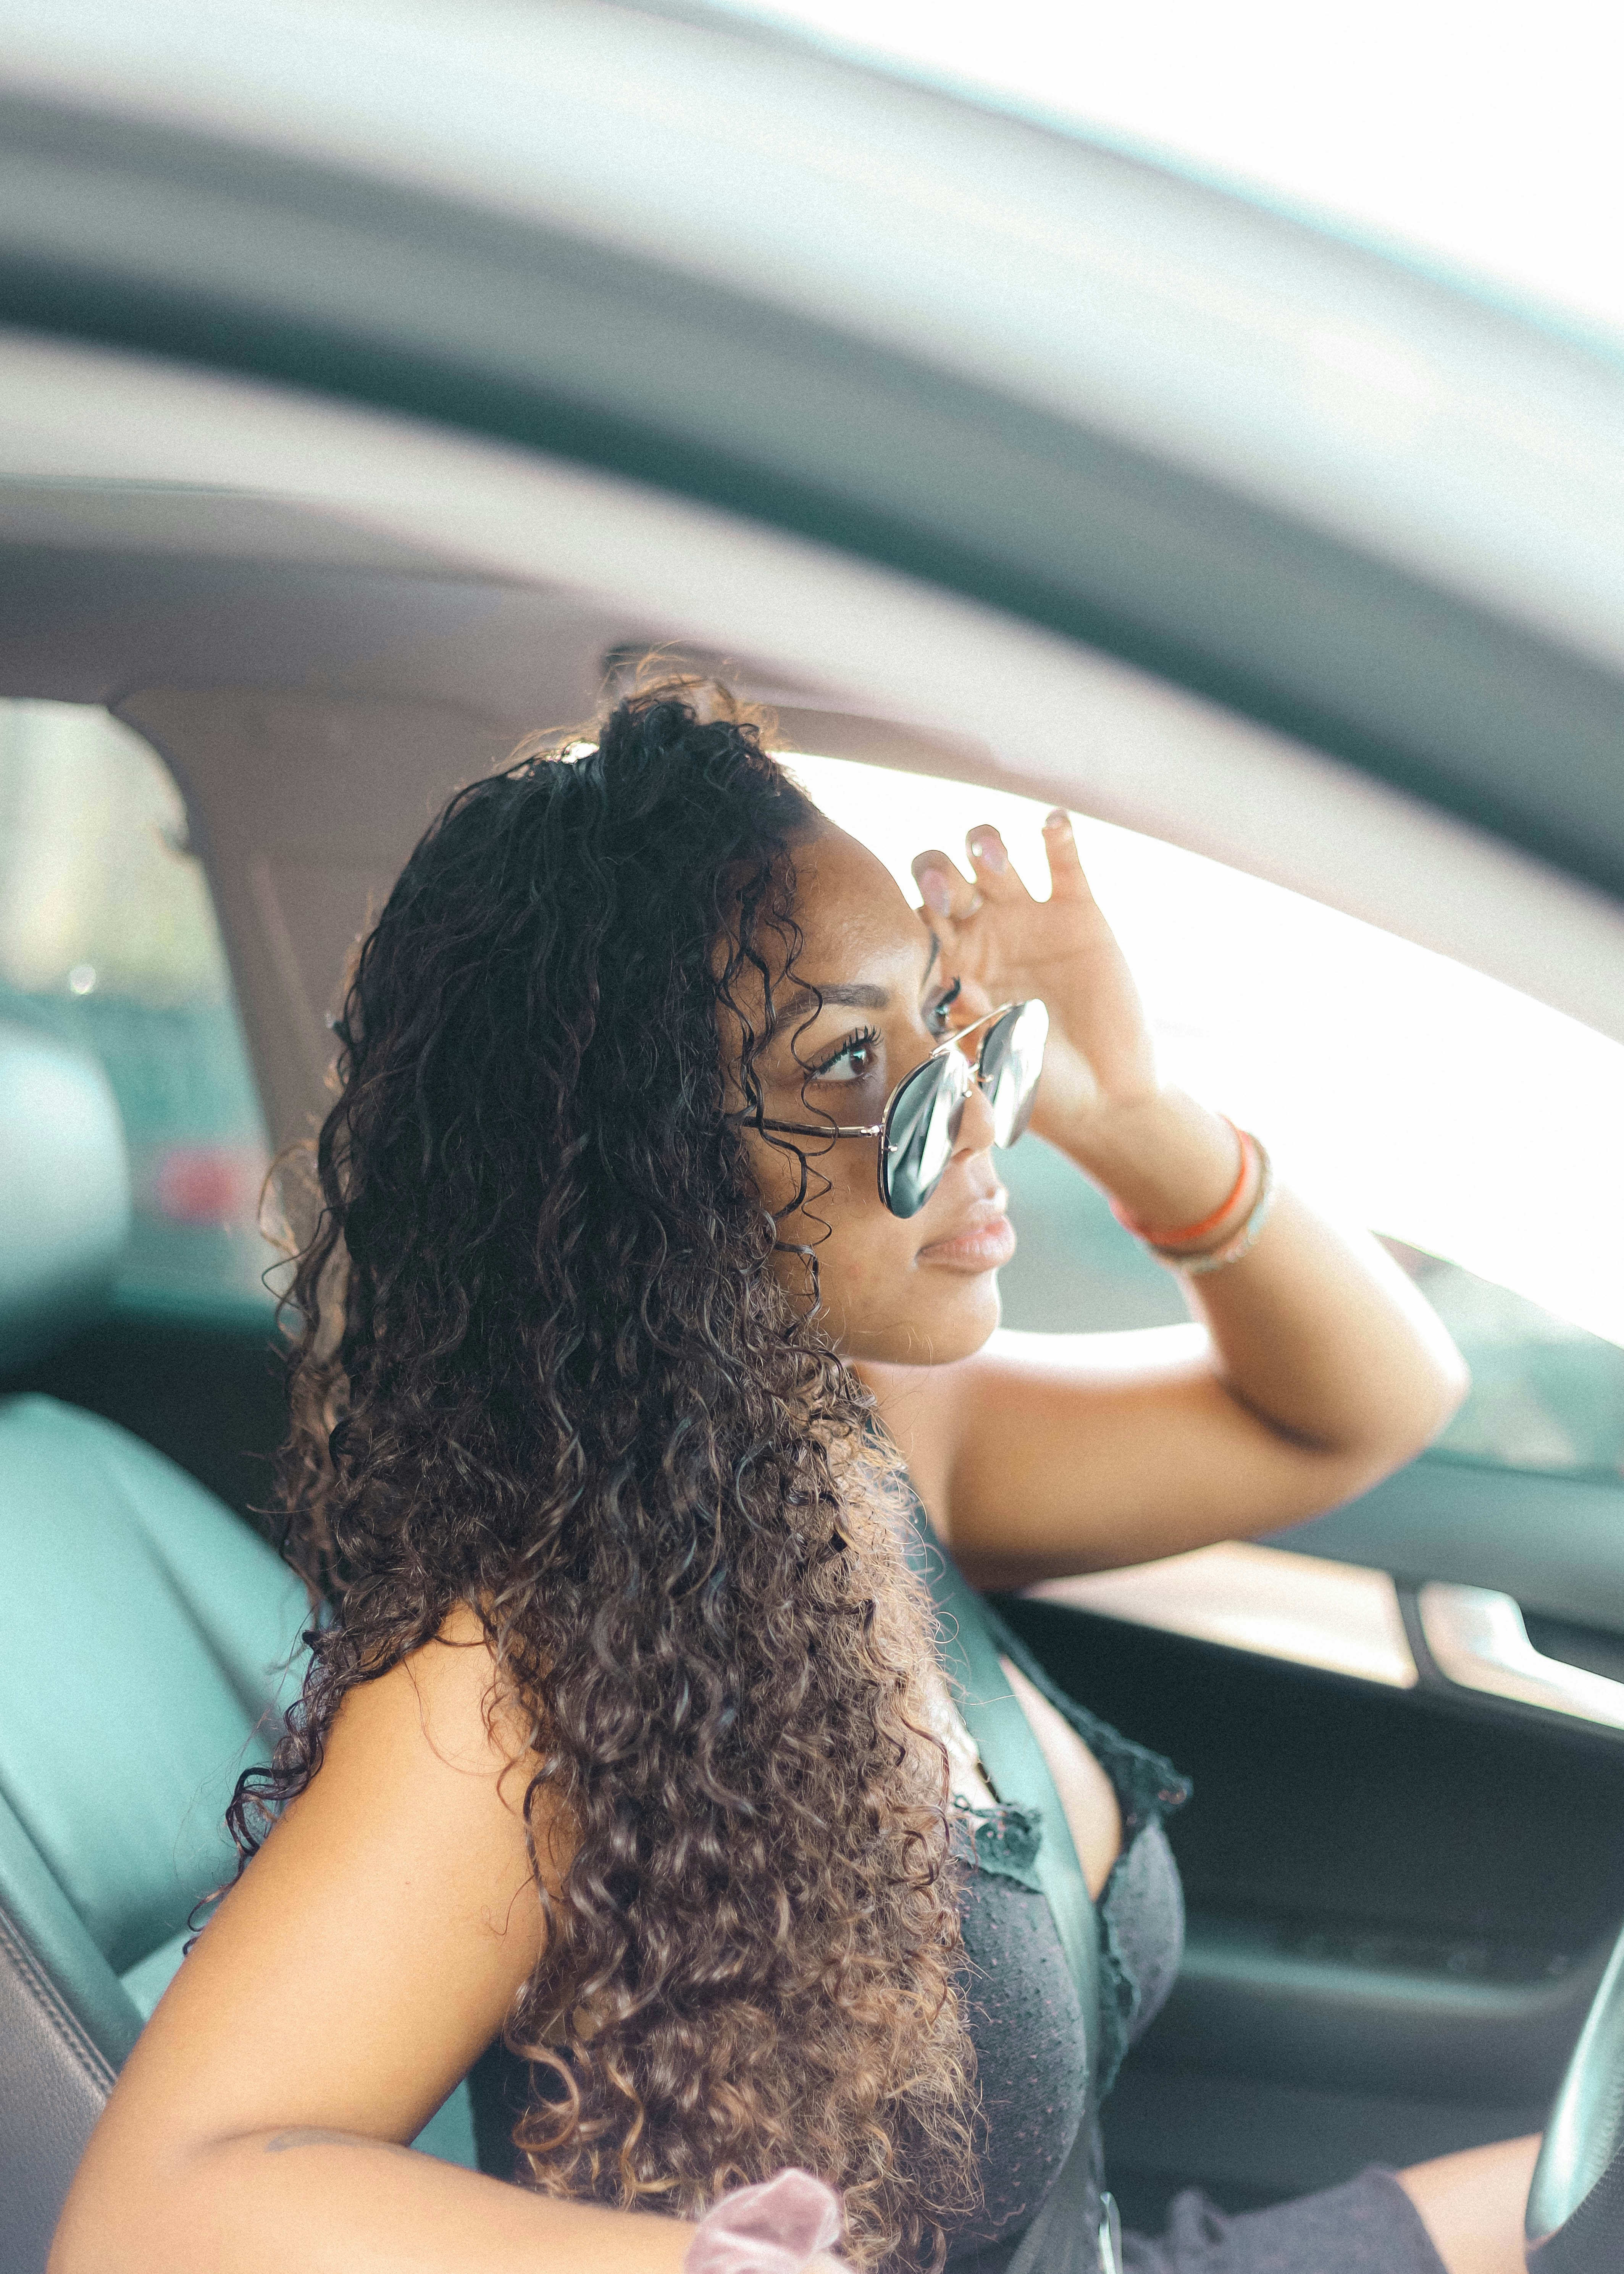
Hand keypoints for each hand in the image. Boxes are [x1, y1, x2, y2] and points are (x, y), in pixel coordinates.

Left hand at [911, 813, 1241, 1226]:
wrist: (1105, 1095)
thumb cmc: (1038, 1085)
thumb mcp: (998, 1056)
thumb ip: (973, 1020)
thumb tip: (952, 984)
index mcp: (949, 966)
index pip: (916, 921)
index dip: (913, 911)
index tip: (927, 919)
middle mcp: (982, 934)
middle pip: (944, 876)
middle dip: (938, 872)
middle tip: (950, 893)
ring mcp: (1028, 918)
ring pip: (993, 857)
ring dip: (985, 843)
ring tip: (994, 856)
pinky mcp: (1078, 912)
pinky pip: (1063, 860)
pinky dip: (1057, 834)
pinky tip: (1052, 824)